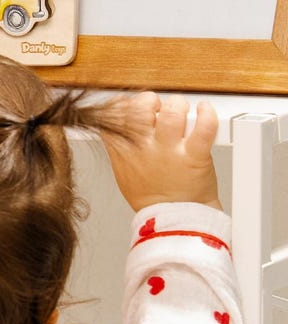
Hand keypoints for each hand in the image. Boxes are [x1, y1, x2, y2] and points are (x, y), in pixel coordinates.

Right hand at [104, 92, 221, 211]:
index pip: (115, 113)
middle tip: (158, 108)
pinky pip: (203, 127)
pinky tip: (205, 110)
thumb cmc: (152, 198)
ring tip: (181, 109)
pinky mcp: (195, 157)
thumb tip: (117, 121)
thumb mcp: (122, 171)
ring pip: (171, 112)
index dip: (125, 104)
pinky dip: (207, 114)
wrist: (175, 222)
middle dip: (150, 101)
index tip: (131, 104)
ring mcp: (169, 152)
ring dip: (177, 105)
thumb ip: (118, 145)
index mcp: (122, 150)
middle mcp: (143, 147)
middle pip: (141, 106)